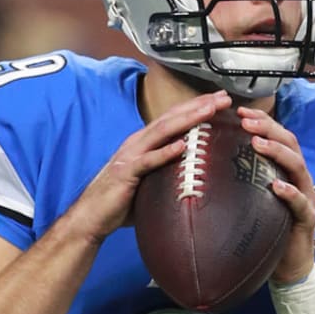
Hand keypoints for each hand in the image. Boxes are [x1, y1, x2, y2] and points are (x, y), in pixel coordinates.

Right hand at [66, 90, 231, 242]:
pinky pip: (148, 161)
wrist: (91, 216)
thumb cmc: (122, 199)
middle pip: (171, 118)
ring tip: (208, 110)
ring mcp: (131, 156)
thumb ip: (169, 171)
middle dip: (198, 105)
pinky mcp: (126, 173)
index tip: (219, 99)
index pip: (174, 118)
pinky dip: (165, 152)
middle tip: (223, 97)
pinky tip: (182, 146)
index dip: (196, 106)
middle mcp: (138, 143)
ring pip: (162, 132)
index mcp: (145, 143)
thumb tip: (196, 174)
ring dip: (187, 119)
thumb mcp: (151, 180)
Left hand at [237, 106, 314, 284]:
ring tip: (257, 144)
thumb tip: (206, 162)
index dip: (261, 121)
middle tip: (246, 121)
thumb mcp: (253, 198)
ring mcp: (306, 197)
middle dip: (268, 128)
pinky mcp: (307, 219)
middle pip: (290, 143)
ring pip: (297, 166)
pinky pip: (301, 203)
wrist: (289, 265)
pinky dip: (290, 193)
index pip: (277, 137)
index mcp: (286, 170)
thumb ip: (242, 180)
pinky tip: (276, 187)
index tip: (239, 111)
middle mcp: (299, 178)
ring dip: (277, 152)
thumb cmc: (269, 229)